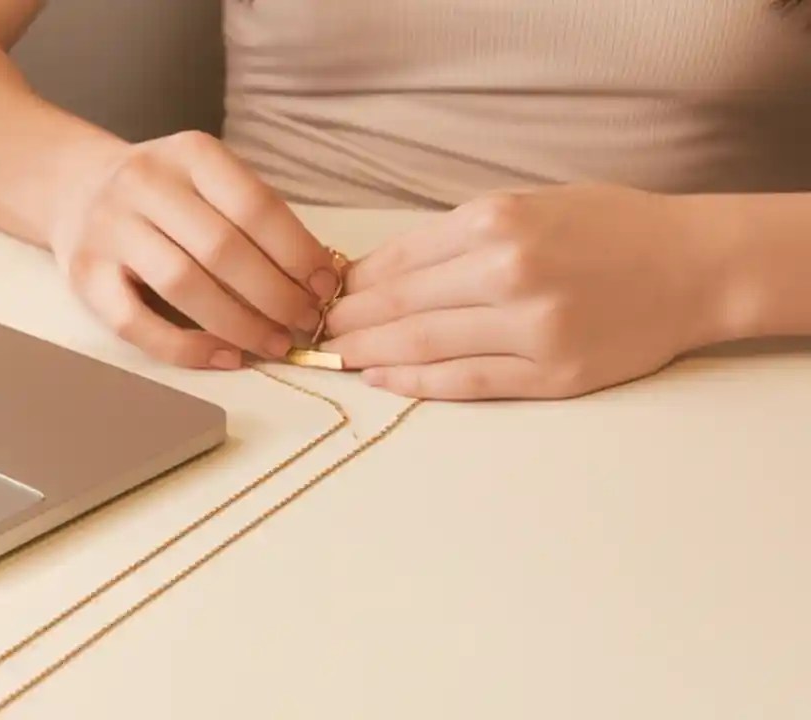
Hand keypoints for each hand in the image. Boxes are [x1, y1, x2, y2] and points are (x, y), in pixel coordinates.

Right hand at [48, 131, 339, 368]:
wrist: (74, 187)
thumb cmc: (163, 193)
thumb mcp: (206, 178)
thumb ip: (252, 217)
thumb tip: (317, 276)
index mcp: (189, 153)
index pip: (254, 205)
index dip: (297, 251)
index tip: (326, 286)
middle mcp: (144, 184)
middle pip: (222, 248)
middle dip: (275, 294)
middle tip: (306, 323)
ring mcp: (109, 229)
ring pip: (183, 285)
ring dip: (239, 323)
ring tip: (274, 343)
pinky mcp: (85, 275)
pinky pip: (137, 323)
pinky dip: (186, 348)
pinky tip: (225, 357)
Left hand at [323, 185, 725, 399]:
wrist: (694, 264)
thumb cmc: (606, 228)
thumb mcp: (526, 205)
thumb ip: (454, 236)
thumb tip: (378, 270)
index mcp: (495, 221)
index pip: (396, 260)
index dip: (349, 284)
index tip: (321, 297)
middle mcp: (506, 271)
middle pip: (398, 305)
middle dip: (346, 323)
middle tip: (310, 334)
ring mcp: (530, 327)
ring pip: (423, 345)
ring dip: (368, 355)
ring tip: (334, 359)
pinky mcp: (552, 372)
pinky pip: (466, 381)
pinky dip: (416, 383)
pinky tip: (383, 381)